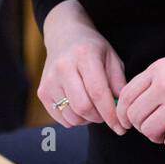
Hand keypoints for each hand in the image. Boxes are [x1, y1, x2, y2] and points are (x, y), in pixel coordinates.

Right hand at [38, 0, 129, 133]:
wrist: (64, 36)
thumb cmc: (93, 49)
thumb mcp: (111, 57)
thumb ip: (119, 83)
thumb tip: (123, 110)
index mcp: (84, 55)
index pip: (98, 92)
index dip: (110, 113)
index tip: (121, 127)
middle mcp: (63, 67)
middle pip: (83, 107)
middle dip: (100, 117)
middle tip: (107, 113)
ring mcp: (50, 80)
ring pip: (72, 116)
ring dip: (87, 119)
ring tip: (94, 107)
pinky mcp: (42, 92)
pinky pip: (61, 118)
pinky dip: (75, 119)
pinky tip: (80, 105)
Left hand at [115, 43, 164, 154]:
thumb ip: (157, 76)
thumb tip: (141, 97)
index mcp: (159, 69)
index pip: (126, 95)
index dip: (123, 112)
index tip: (128, 120)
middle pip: (135, 116)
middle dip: (141, 126)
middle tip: (153, 126)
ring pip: (149, 131)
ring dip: (156, 136)